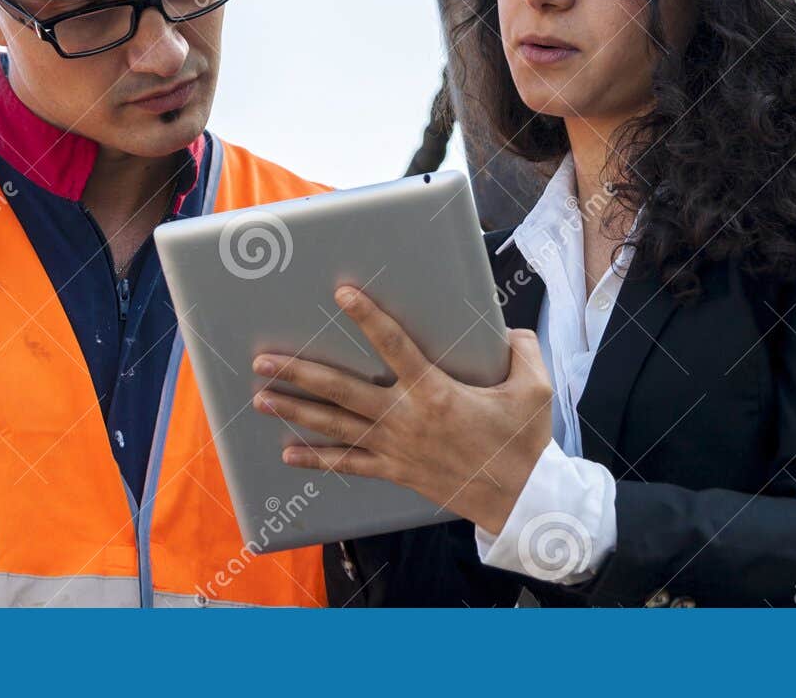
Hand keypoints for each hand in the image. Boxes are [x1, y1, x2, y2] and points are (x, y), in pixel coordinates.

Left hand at [251, 285, 553, 534]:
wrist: (521, 500)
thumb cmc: (525, 442)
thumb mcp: (534, 388)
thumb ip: (520, 348)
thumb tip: (508, 329)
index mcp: (435, 391)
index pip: (394, 344)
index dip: (367, 317)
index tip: (342, 294)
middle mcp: (406, 417)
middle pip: (342, 390)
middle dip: (300, 373)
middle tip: (263, 359)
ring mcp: (396, 447)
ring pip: (336, 425)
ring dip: (296, 410)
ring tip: (261, 397)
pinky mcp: (396, 471)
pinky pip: (349, 464)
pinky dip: (317, 460)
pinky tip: (288, 453)